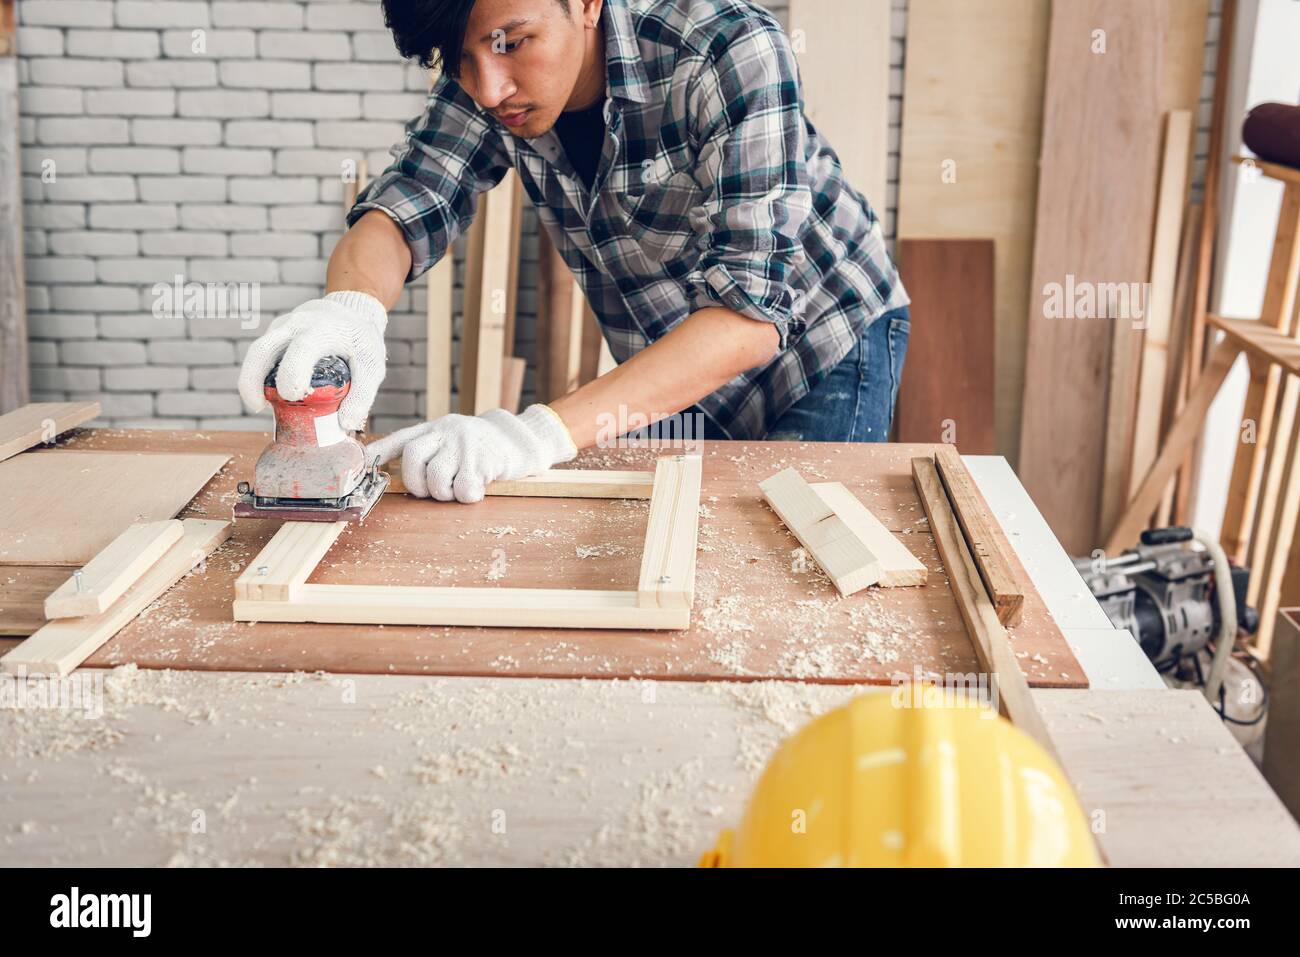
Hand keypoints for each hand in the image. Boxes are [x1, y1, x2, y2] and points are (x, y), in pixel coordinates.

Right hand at [239, 291, 387, 430]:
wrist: (351, 311)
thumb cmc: (361, 341)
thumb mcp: (372, 365)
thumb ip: (362, 394)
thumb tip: (345, 423)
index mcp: (324, 330)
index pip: (303, 348)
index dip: (293, 372)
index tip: (291, 396)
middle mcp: (297, 324)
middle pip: (263, 349)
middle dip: (253, 379)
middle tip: (258, 407)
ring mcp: (282, 328)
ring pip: (256, 352)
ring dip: (251, 380)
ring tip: (258, 405)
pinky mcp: (275, 334)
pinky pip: (262, 356)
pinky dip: (260, 376)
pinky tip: (270, 394)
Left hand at [366, 404, 577, 502]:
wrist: (519, 440)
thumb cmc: (479, 448)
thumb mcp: (449, 440)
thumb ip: (424, 450)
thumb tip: (379, 463)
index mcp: (433, 428)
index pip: (399, 440)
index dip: (376, 455)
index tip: (356, 468)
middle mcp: (446, 431)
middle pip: (413, 461)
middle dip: (420, 485)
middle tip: (435, 491)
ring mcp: (464, 443)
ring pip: (438, 479)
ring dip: (446, 494)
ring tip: (460, 487)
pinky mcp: (484, 457)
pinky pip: (465, 488)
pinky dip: (469, 496)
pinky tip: (479, 486)